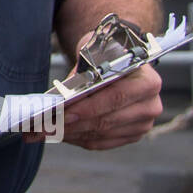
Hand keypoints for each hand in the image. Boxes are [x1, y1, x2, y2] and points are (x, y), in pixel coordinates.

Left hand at [25, 29, 163, 148]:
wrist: (120, 59)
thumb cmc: (107, 53)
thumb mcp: (95, 50)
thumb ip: (83, 69)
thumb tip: (63, 93)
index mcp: (147, 81)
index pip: (115, 98)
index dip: (87, 107)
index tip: (61, 112)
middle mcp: (150, 106)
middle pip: (106, 121)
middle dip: (71, 124)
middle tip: (42, 126)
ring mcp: (142, 124)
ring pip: (100, 134)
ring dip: (69, 134)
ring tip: (43, 131)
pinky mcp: (132, 135)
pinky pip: (101, 142)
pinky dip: (78, 138)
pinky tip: (59, 134)